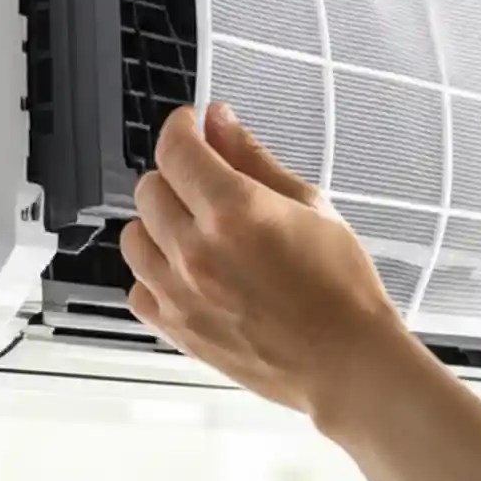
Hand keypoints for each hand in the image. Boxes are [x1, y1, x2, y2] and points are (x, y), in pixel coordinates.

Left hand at [120, 104, 405, 418]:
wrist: (345, 360)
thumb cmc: (341, 286)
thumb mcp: (309, 205)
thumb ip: (254, 159)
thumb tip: (219, 120)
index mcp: (234, 210)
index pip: (176, 150)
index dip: (182, 127)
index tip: (192, 125)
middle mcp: (197, 250)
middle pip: (150, 189)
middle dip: (177, 175)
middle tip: (208, 183)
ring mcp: (180, 293)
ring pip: (134, 236)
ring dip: (159, 224)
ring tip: (197, 231)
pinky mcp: (177, 329)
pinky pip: (138, 288)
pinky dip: (155, 274)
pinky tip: (189, 273)